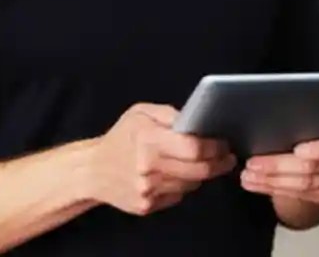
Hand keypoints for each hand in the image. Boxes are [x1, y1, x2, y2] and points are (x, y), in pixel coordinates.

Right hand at [89, 103, 236, 215]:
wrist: (91, 171)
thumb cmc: (120, 138)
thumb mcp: (140, 113)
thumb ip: (169, 114)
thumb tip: (196, 122)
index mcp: (148, 140)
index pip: (194, 148)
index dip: (214, 147)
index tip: (223, 143)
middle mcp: (148, 168)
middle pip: (199, 171)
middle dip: (218, 163)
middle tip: (227, 156)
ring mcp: (147, 190)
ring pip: (191, 184)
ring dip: (201, 174)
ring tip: (202, 163)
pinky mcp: (146, 206)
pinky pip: (178, 196)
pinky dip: (183, 185)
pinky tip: (176, 174)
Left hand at [239, 128, 318, 208]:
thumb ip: (310, 125)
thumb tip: (276, 117)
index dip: (318, 149)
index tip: (296, 150)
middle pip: (313, 168)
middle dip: (278, 166)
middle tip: (252, 163)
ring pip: (303, 185)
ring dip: (271, 181)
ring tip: (248, 176)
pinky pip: (299, 195)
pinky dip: (274, 189)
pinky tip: (257, 184)